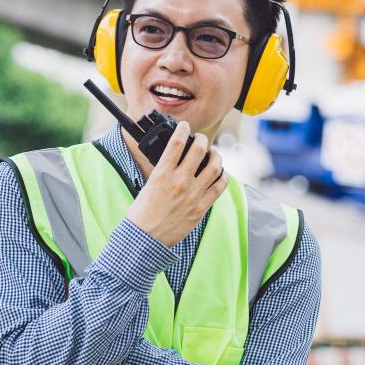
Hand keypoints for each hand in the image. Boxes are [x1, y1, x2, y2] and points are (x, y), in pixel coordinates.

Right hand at [126, 121, 226, 246]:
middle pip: (199, 150)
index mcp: (162, 174)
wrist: (145, 238)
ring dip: (216, 155)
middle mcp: (180, 181)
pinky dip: (222, 176)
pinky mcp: (201, 208)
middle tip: (201, 139)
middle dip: (202, 139)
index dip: (183, 129)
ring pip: (214, 166)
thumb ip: (163, 172)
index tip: (185, 126)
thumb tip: (174, 161)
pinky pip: (219, 187)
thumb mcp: (148, 186)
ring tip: (214, 153)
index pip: (176, 143)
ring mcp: (193, 194)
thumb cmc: (142, 213)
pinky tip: (221, 173)